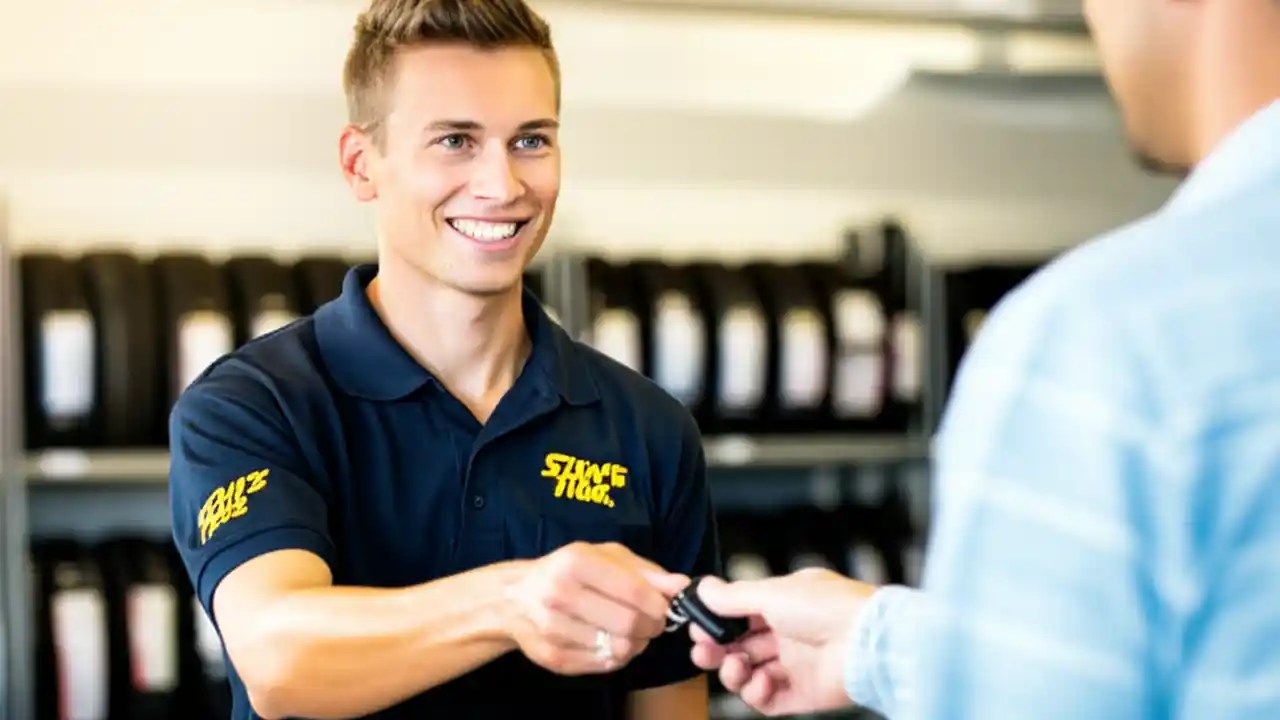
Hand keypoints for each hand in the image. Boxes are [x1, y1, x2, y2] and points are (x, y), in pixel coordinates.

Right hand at [506, 541, 688, 675]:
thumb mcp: (605, 556)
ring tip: (629, 630)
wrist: (515, 597)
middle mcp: (560, 594)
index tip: (664, 608)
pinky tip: (611, 640)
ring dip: (635, 643)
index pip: (634, 591)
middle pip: (629, 624)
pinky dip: (617, 656)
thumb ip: (645, 570)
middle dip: (651, 627)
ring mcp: (553, 629)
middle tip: (652, 622)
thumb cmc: (568, 570)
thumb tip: (681, 585)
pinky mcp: (552, 657)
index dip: (659, 604)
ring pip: (619, 649)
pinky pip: (604, 665)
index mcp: (575, 562)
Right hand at [688, 569, 876, 715]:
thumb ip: (734, 596)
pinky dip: (757, 694)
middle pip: (739, 646)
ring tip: (736, 667)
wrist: (869, 642)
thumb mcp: (772, 592)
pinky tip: (762, 680)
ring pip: (749, 674)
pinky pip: (768, 700)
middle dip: (716, 649)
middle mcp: (788, 634)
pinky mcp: (803, 693)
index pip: (739, 614)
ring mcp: (795, 665)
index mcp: (783, 604)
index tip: (698, 625)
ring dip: (733, 672)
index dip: (716, 621)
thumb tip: (704, 588)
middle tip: (704, 651)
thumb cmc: (830, 607)